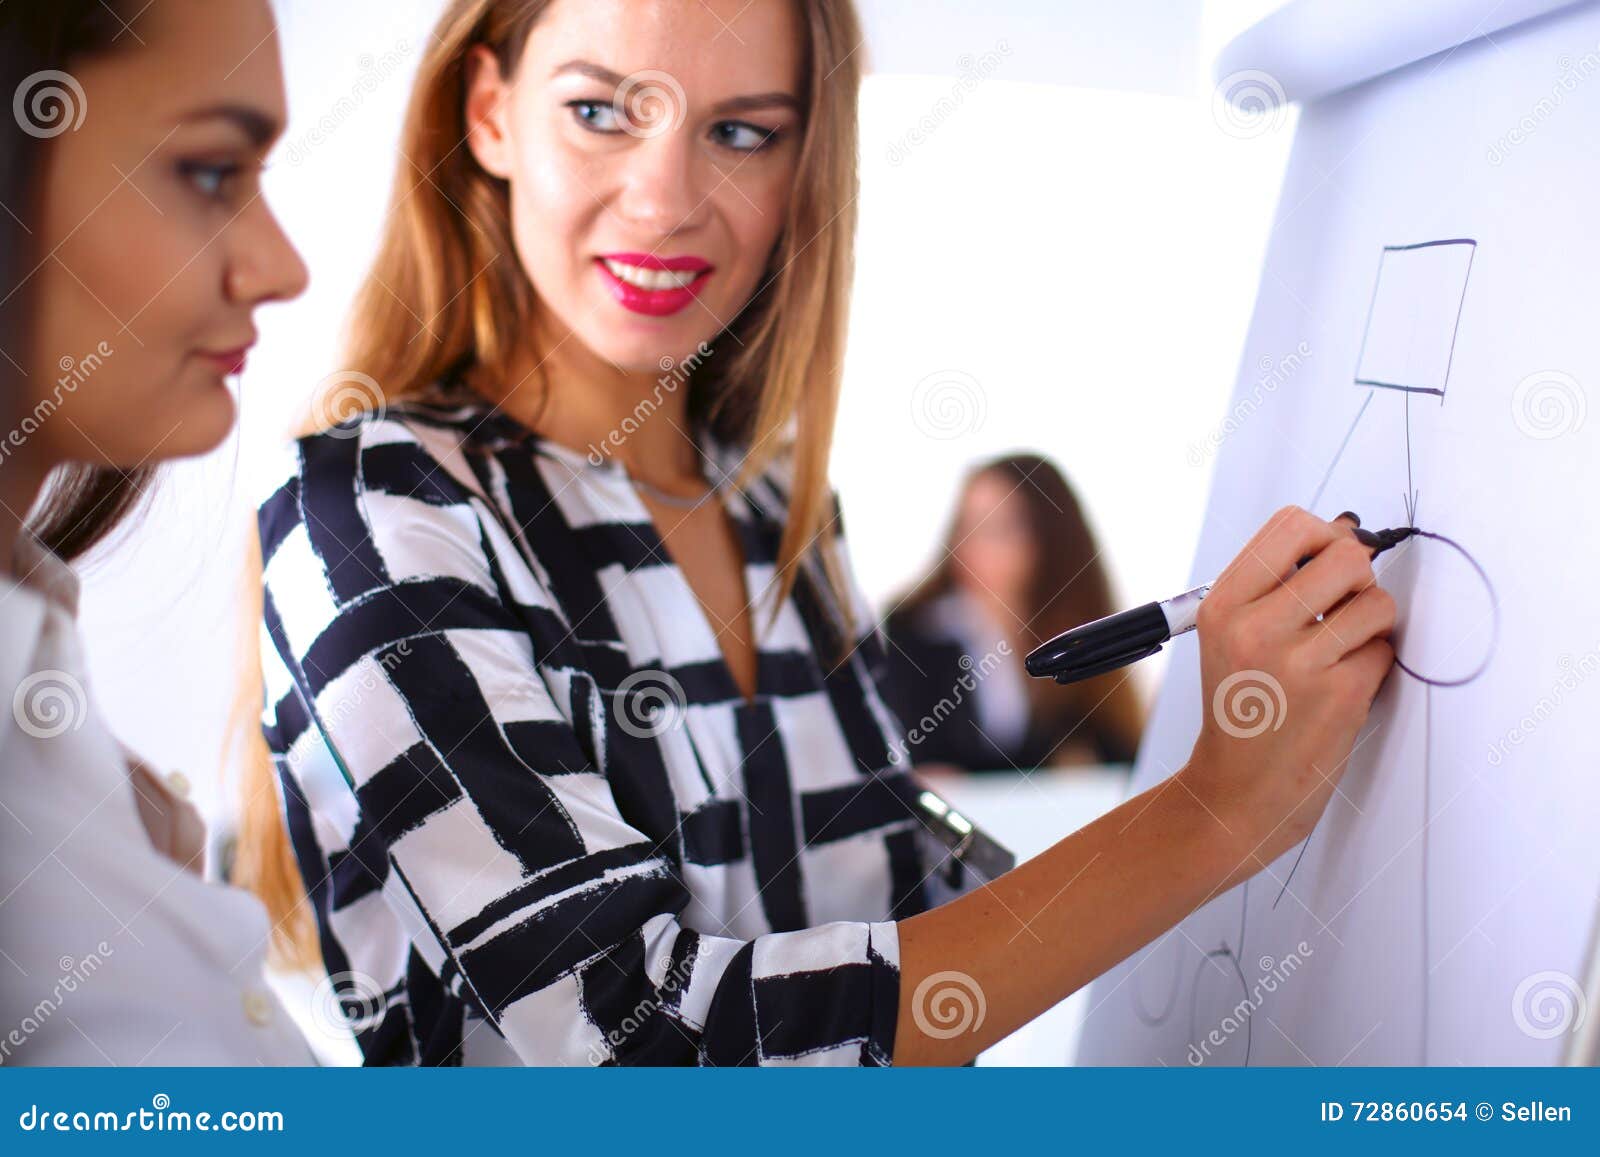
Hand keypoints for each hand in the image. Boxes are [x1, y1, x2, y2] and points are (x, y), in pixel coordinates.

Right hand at [1179, 506, 1396, 875]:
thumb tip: (1345, 528)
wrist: (1236, 791)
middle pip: (1346, 555)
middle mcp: (1255, 628)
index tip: (1325, 564)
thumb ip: (1278, 582)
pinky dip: (1372, 663)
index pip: (1292, 525)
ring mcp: (1298, 662)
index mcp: (1223, 605)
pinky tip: (1342, 685)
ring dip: (1370, 624)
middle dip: (1358, 578)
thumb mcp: (1232, 635)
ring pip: (1376, 601)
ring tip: (1341, 650)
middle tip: (1341, 607)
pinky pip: (1384, 649)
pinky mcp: (1339, 695)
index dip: (1325, 535)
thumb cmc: (1243, 707)